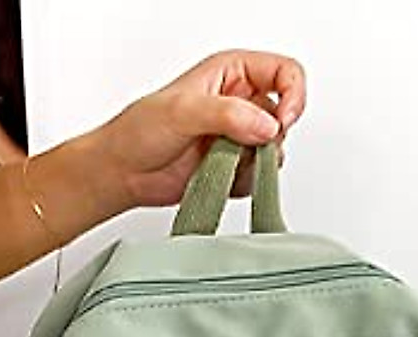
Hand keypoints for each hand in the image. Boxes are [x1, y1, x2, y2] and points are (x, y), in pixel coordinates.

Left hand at [92, 49, 305, 209]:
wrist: (124, 171)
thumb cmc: (140, 131)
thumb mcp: (182, 110)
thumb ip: (227, 113)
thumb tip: (266, 125)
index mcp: (233, 73)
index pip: (285, 73)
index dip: (293, 95)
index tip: (281, 121)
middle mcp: (240, 102)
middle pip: (285, 118)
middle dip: (269, 138)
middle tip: (242, 147)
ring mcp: (239, 137)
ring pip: (274, 152)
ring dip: (254, 163)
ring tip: (220, 162)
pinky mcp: (234, 167)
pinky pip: (258, 178)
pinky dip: (244, 183)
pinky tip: (217, 177)